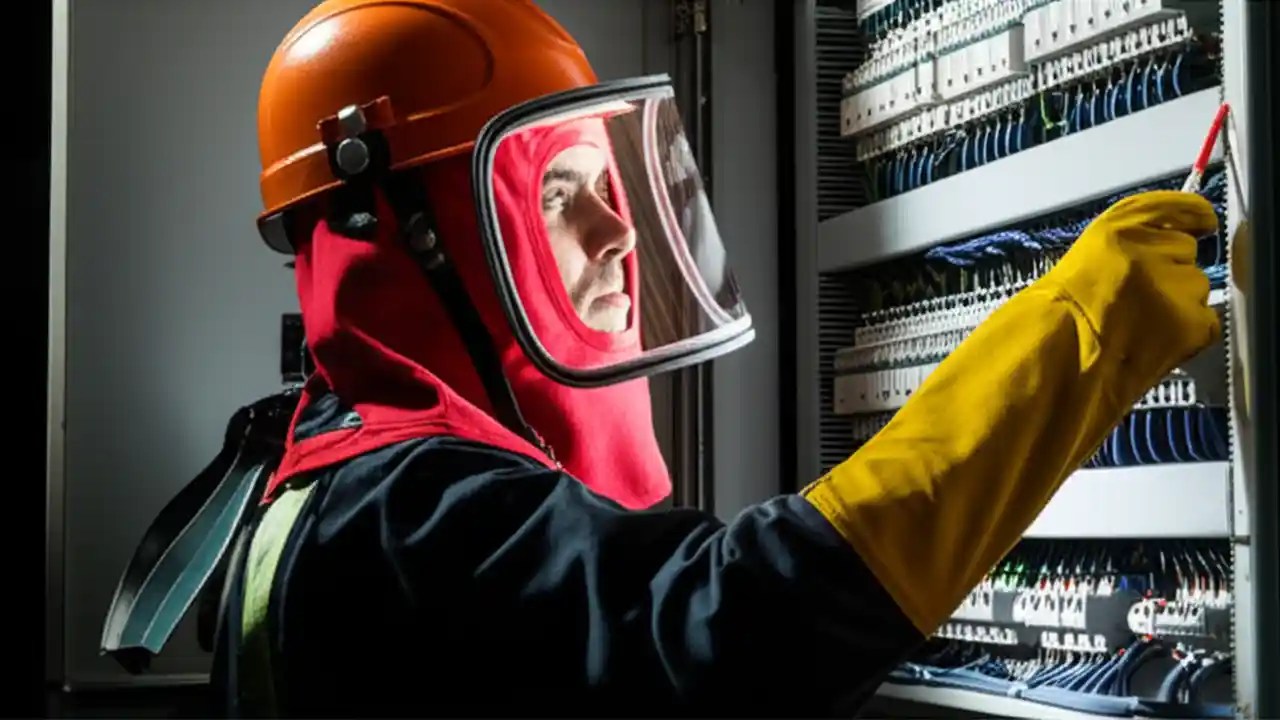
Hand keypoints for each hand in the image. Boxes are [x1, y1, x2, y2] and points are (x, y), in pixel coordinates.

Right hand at [1042, 190, 1219, 399]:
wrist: (1058, 368)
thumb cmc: (1054, 324)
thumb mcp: (1081, 264)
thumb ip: (1125, 249)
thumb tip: (1165, 244)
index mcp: (1117, 230)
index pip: (1172, 208)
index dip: (1191, 216)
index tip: (1201, 222)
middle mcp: (1153, 250)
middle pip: (1185, 251)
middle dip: (1169, 271)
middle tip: (1135, 299)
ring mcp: (1179, 287)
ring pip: (1196, 287)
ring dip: (1177, 303)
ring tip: (1137, 327)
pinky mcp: (1196, 323)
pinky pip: (1207, 320)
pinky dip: (1188, 331)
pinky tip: (1154, 342)